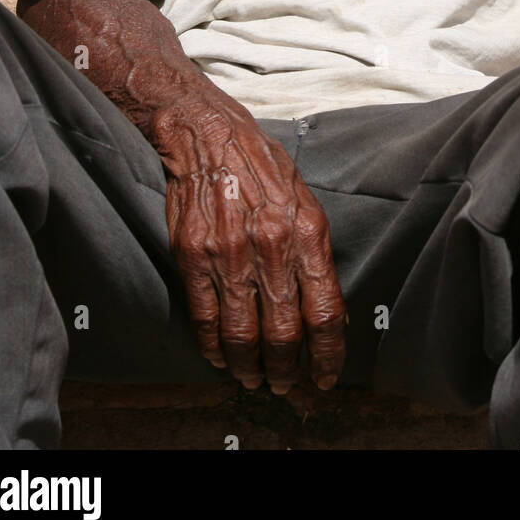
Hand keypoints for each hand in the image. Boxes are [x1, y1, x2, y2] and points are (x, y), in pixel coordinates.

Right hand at [154, 96, 345, 394]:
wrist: (207, 132)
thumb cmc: (260, 165)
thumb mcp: (303, 200)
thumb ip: (314, 254)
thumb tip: (327, 311)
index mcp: (305, 231)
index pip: (324, 312)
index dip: (327, 356)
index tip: (325, 377)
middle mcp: (269, 245)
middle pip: (283, 334)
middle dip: (286, 372)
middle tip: (285, 386)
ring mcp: (227, 252)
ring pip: (241, 334)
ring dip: (249, 368)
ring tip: (253, 379)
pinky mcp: (192, 254)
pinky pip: (204, 317)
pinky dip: (213, 347)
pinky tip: (222, 356)